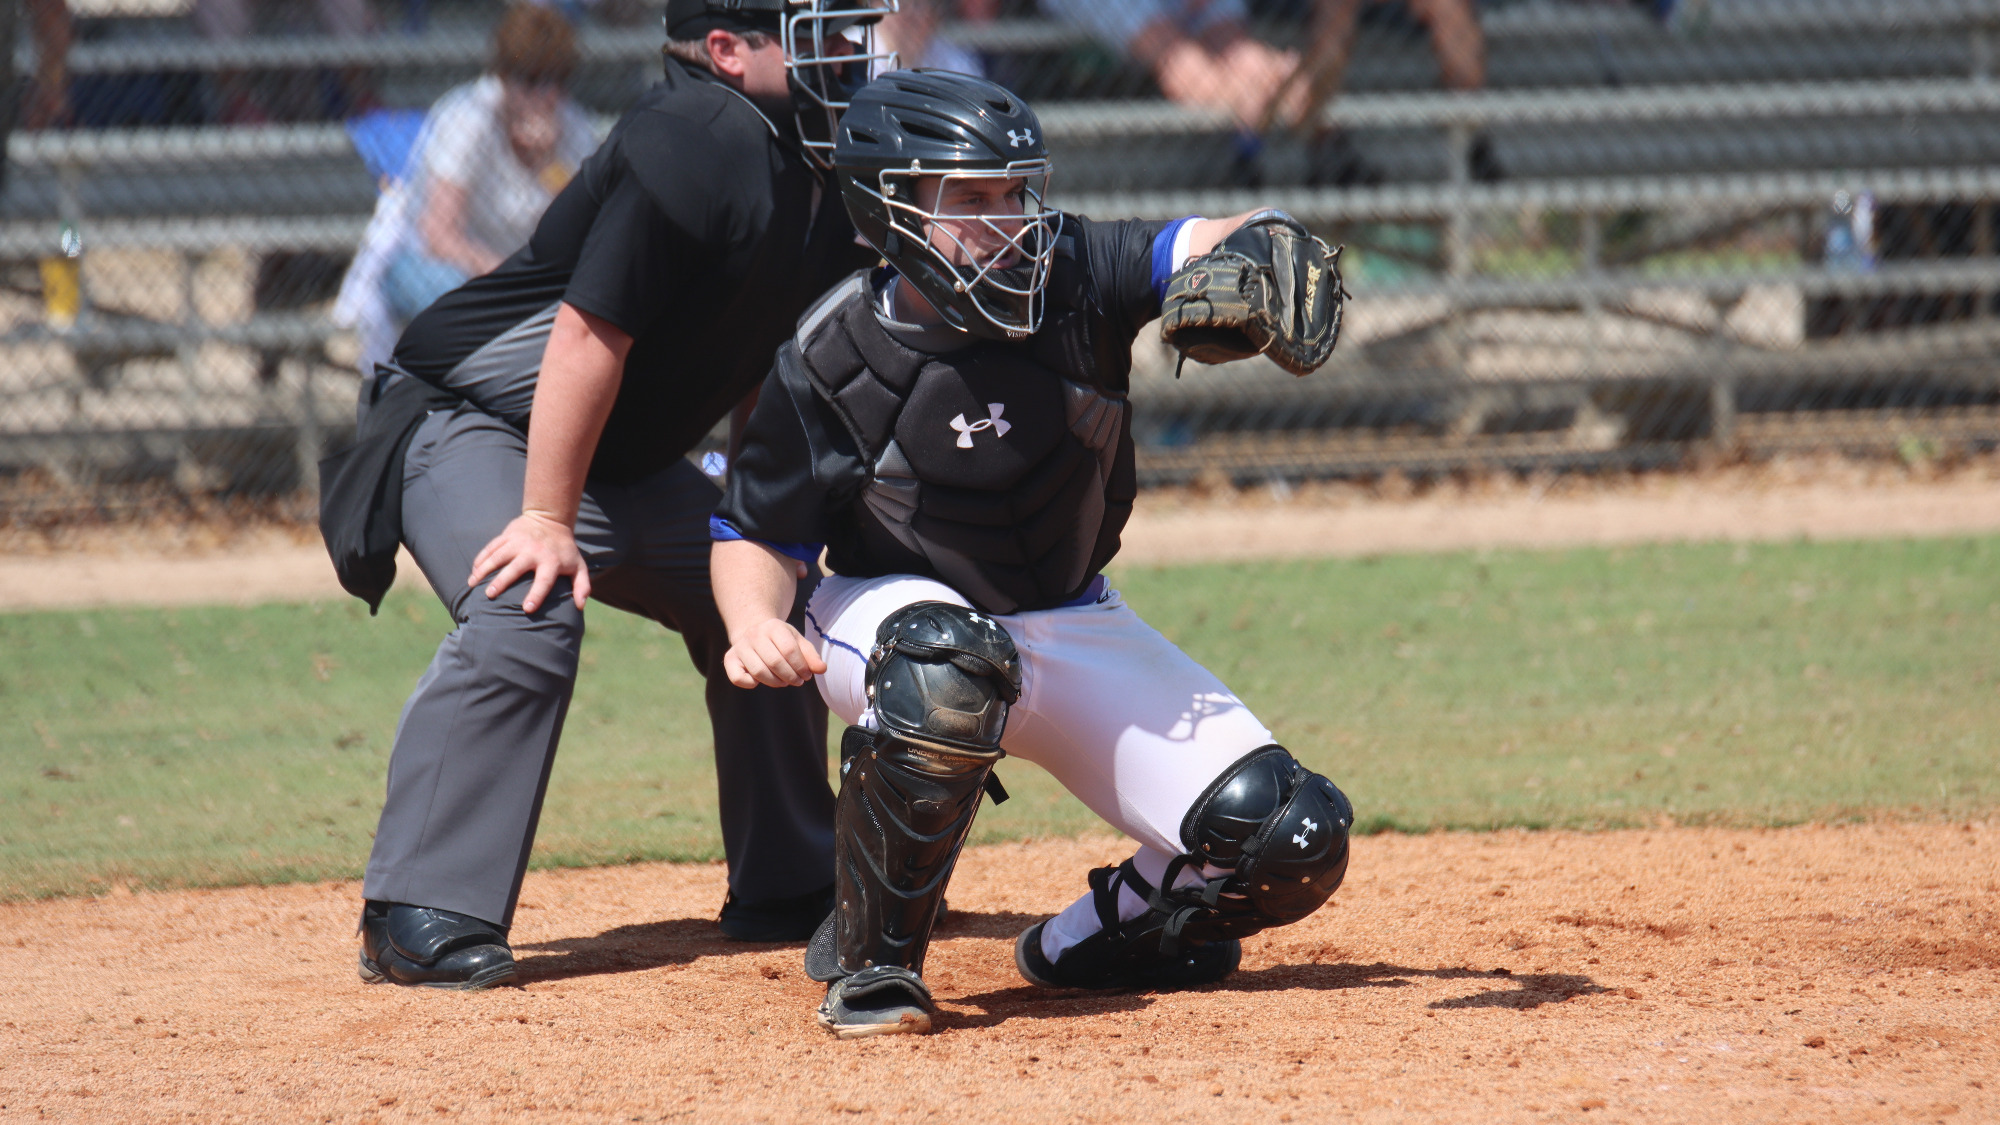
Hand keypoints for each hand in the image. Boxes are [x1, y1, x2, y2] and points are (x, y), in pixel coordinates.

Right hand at [468, 511, 590, 613]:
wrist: (551, 519)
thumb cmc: (564, 550)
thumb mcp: (579, 566)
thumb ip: (582, 586)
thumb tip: (580, 607)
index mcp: (551, 562)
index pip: (544, 581)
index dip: (536, 595)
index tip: (527, 609)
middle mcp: (533, 551)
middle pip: (515, 568)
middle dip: (502, 581)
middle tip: (489, 595)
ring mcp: (518, 542)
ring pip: (498, 556)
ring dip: (484, 570)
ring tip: (473, 584)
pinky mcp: (507, 536)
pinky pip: (491, 547)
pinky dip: (481, 559)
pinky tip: (473, 572)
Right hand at [722, 618, 826, 688]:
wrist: (753, 630)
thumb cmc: (780, 640)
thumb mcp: (797, 641)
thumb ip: (810, 656)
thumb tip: (821, 669)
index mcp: (774, 626)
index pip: (790, 650)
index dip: (801, 667)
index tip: (806, 675)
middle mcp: (754, 634)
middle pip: (775, 662)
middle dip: (790, 677)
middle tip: (797, 681)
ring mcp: (740, 646)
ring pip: (759, 672)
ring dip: (775, 682)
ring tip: (783, 682)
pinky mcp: (730, 658)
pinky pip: (737, 678)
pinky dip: (750, 683)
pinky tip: (759, 681)